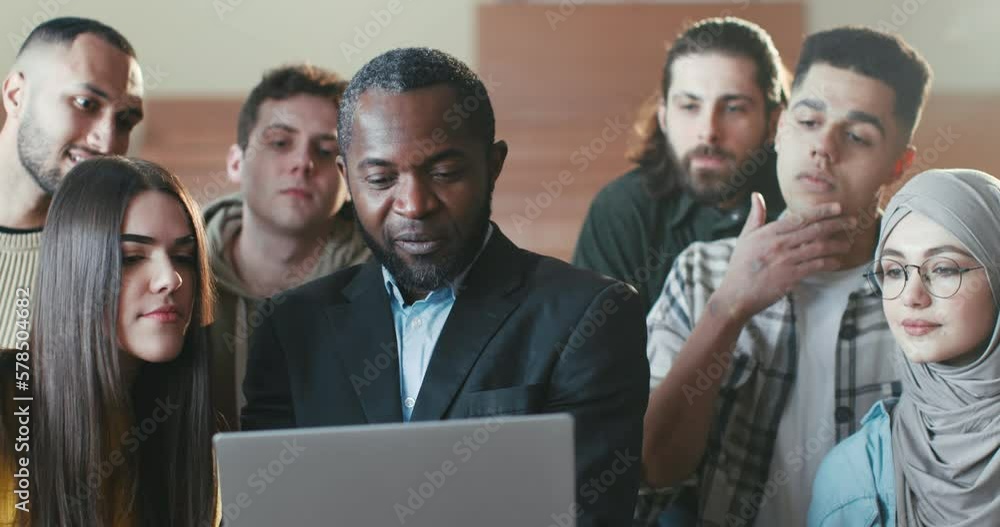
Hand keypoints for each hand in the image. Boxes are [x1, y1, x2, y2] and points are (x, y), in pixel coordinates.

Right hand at [712, 193, 855, 321]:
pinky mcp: (791, 276)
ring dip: (837, 244)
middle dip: (837, 224)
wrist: (736, 294)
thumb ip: (755, 216)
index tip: (837, 207)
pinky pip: (816, 266)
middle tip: (853, 221)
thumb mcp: (745, 237)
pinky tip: (837, 261)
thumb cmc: (740, 266)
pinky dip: (829, 262)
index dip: (822, 212)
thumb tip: (757, 195)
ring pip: (819, 247)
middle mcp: (780, 243)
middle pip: (815, 230)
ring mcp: (786, 260)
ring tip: (848, 243)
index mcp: (769, 232)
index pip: (801, 217)